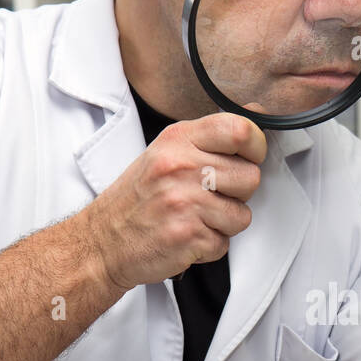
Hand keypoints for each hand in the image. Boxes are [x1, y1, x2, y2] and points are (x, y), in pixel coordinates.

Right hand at [83, 112, 266, 289]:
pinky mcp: (188, 236)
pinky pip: (224, 244)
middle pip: (250, 177)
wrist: (102, 241)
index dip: (256, 147)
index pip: (241, 130)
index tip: (247, 158)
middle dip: (237, 194)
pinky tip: (186, 236)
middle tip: (208, 197)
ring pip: (242, 215)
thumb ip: (211, 137)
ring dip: (223, 224)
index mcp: (178, 139)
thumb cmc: (137, 198)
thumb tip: (258, 115)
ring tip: (195, 218)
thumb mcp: (167, 152)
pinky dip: (209, 246)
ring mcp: (184, 202)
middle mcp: (181, 167)